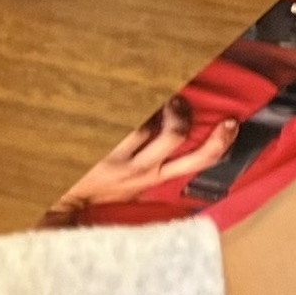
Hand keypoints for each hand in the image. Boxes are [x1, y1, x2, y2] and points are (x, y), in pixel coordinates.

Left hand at [43, 95, 237, 219]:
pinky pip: (118, 123)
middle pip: (175, 135)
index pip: (197, 161)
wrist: (63, 199)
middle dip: (181, 111)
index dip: (219, 143)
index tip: (232, 123)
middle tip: (176, 100)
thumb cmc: (102, 185)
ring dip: (147, 104)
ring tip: (143, 95)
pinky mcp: (100, 150)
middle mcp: (142, 171)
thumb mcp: (136, 182)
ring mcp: (120, 160)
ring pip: (144, 123)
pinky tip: (115, 98)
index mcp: (156, 178)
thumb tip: (176, 127)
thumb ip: (156, 161)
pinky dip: (122, 108)